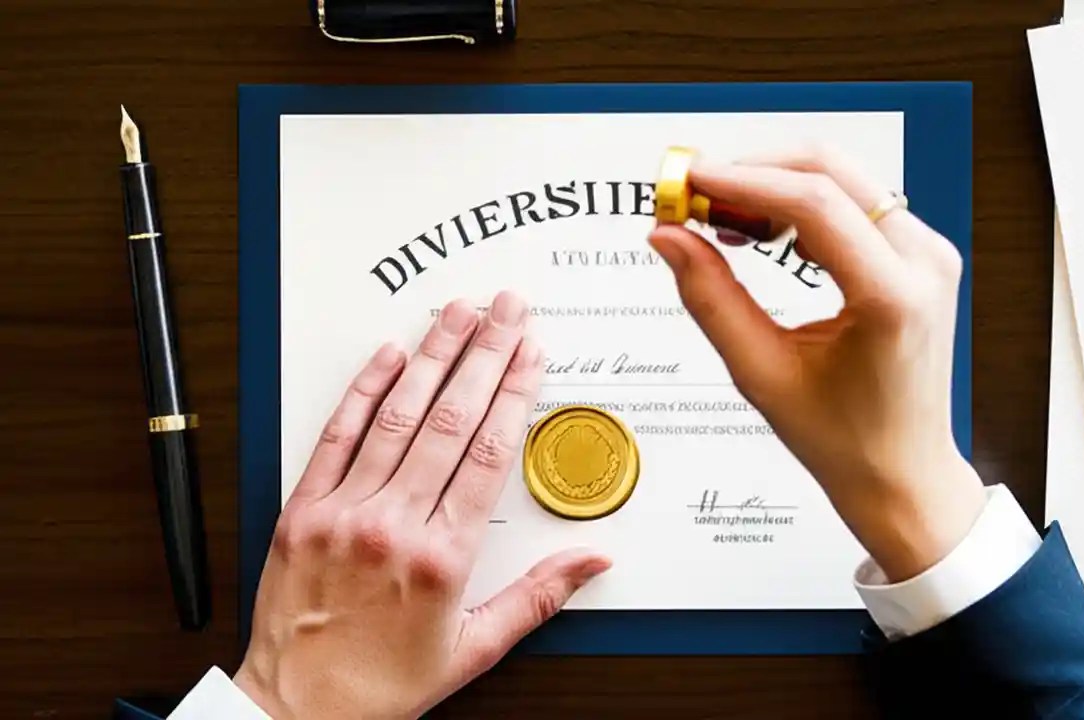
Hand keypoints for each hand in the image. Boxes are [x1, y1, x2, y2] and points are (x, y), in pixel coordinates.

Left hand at [234, 292, 609, 719]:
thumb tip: (592, 561)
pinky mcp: (302, 510)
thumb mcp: (474, 648)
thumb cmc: (382, 684)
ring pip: (397, 415)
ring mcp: (344, 512)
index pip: (490, 453)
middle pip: (451, 419)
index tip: (531, 353)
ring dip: (432, 356)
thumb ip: (537, 596)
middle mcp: (393, 524)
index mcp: (442, 557)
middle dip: (484, 354)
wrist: (296, 709)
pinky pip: (337, 436)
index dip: (515, 392)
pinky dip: (363, 390)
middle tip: (506, 308)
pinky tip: (389, 354)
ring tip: (457, 313)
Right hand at [648, 148, 984, 581]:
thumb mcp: (762, 373)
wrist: (904, 473)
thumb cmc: (846, 439)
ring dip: (776, 186)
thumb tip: (668, 238)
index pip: (814, 203)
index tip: (689, 180)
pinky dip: (803, 205)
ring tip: (721, 219)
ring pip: (843, 179)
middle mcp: (924, 263)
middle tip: (694, 194)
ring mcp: (929, 254)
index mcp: (893, 297)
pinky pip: (856, 204)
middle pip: (831, 170)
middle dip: (754, 172)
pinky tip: (763, 233)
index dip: (743, 181)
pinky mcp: (921, 256)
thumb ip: (711, 298)